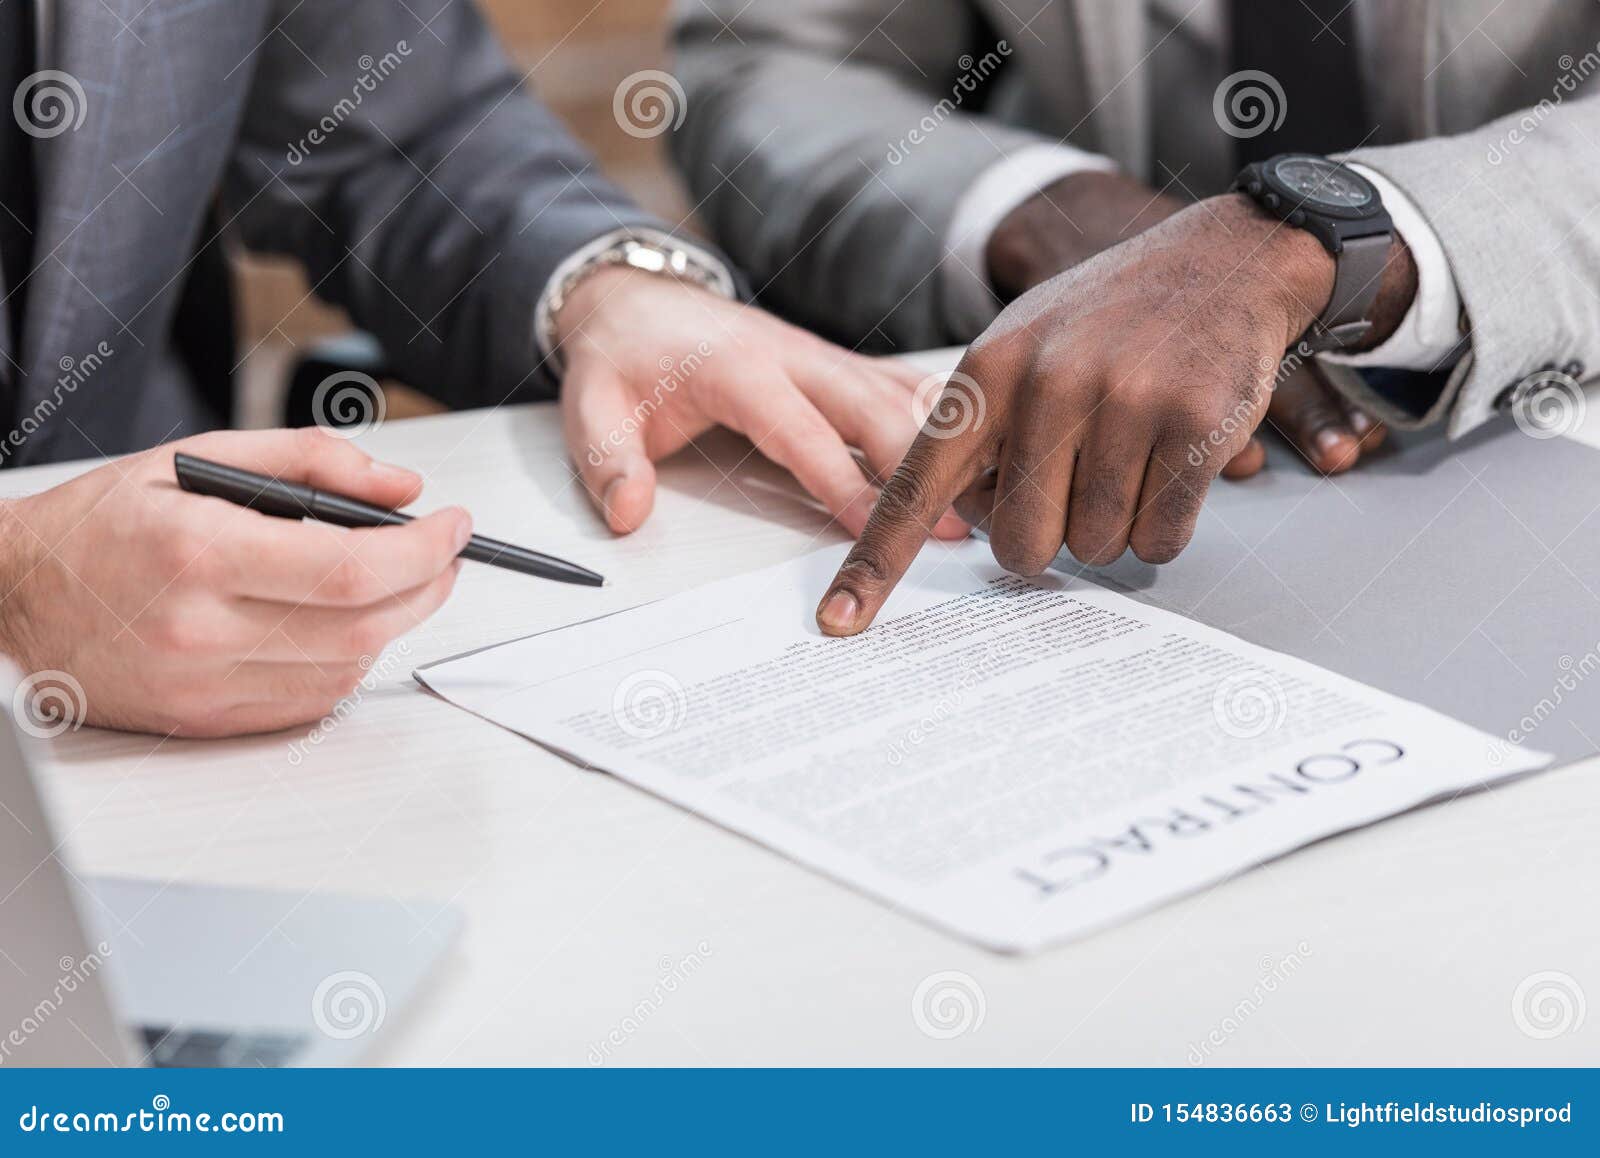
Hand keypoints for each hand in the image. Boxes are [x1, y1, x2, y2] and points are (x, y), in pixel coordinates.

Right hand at [0, 428, 469, 736]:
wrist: (12, 599)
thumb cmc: (98, 527)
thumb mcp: (197, 461)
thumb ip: (309, 462)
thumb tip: (397, 488)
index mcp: (200, 552)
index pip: (351, 566)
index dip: (424, 549)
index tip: (453, 527)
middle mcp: (202, 628)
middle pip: (363, 624)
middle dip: (427, 586)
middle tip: (443, 555)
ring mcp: (203, 684)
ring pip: (346, 668)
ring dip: (392, 624)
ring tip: (396, 583)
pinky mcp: (205, 721)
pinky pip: (310, 702)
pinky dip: (347, 663)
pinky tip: (345, 626)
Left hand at [557, 268, 966, 538]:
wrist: (635, 298)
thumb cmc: (622, 356)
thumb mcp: (591, 407)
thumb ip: (607, 461)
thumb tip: (628, 515)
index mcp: (740, 369)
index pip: (801, 433)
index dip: (843, 484)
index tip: (877, 530)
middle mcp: (795, 357)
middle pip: (874, 410)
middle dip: (922, 466)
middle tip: (964, 523)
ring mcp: (823, 358)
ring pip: (900, 396)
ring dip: (947, 442)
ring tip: (998, 492)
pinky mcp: (837, 365)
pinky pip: (900, 386)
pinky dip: (943, 416)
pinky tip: (988, 445)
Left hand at [816, 193, 1414, 635]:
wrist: (1227, 255)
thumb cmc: (1113, 315)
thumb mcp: (1024, 345)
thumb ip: (983, 427)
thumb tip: (962, 517)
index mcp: (989, 371)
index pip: (916, 485)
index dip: (876, 562)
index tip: (839, 621)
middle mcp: (1047, 385)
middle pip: (1019, 543)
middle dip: (1049, 537)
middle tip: (1079, 485)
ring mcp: (1123, 402)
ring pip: (1095, 546)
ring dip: (1115, 524)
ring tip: (1135, 455)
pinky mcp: (1193, 424)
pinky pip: (1160, 536)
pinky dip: (1166, 524)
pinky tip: (1174, 464)